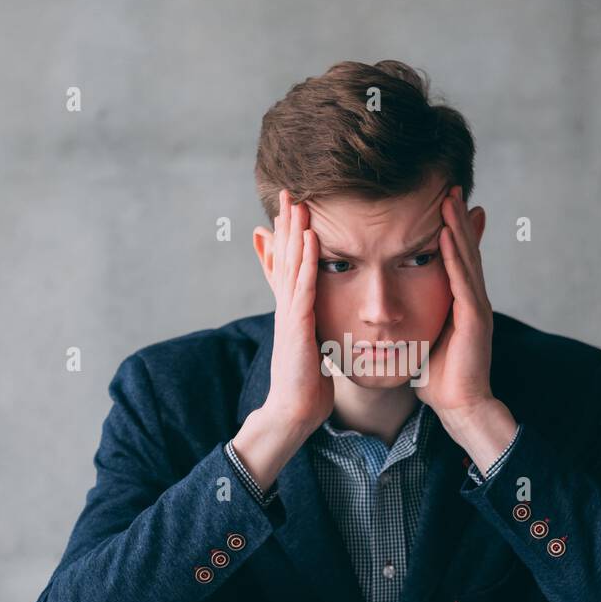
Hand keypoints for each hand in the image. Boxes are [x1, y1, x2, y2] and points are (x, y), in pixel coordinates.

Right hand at [261, 189, 333, 433]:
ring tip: (296, 202)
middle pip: (286, 257)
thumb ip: (310, 322)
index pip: (290, 264)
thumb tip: (314, 310)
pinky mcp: (297, 327)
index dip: (290, 234)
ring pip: (292, 265)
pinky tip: (312, 239)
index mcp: (293, 308)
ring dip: (294, 232)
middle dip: (286, 223)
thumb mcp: (310, 343)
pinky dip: (308, 262)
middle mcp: (287, 306)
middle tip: (287, 190)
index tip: (293, 205)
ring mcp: (290, 315)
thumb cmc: (306, 382)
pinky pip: (304, 288)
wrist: (295, 411)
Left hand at [416, 185, 493, 416]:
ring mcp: (476, 307)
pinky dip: (454, 255)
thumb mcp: (422, 336)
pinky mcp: (475, 319)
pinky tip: (447, 234)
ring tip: (451, 198)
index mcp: (460, 302)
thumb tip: (394, 305)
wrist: (458, 406)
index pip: (454, 257)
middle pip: (463, 249)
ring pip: (466, 258)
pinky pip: (463, 280)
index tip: (440, 200)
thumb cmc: (437, 376)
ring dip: (458, 226)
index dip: (450, 229)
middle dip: (457, 217)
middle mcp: (472, 299)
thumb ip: (415, 316)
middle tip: (450, 186)